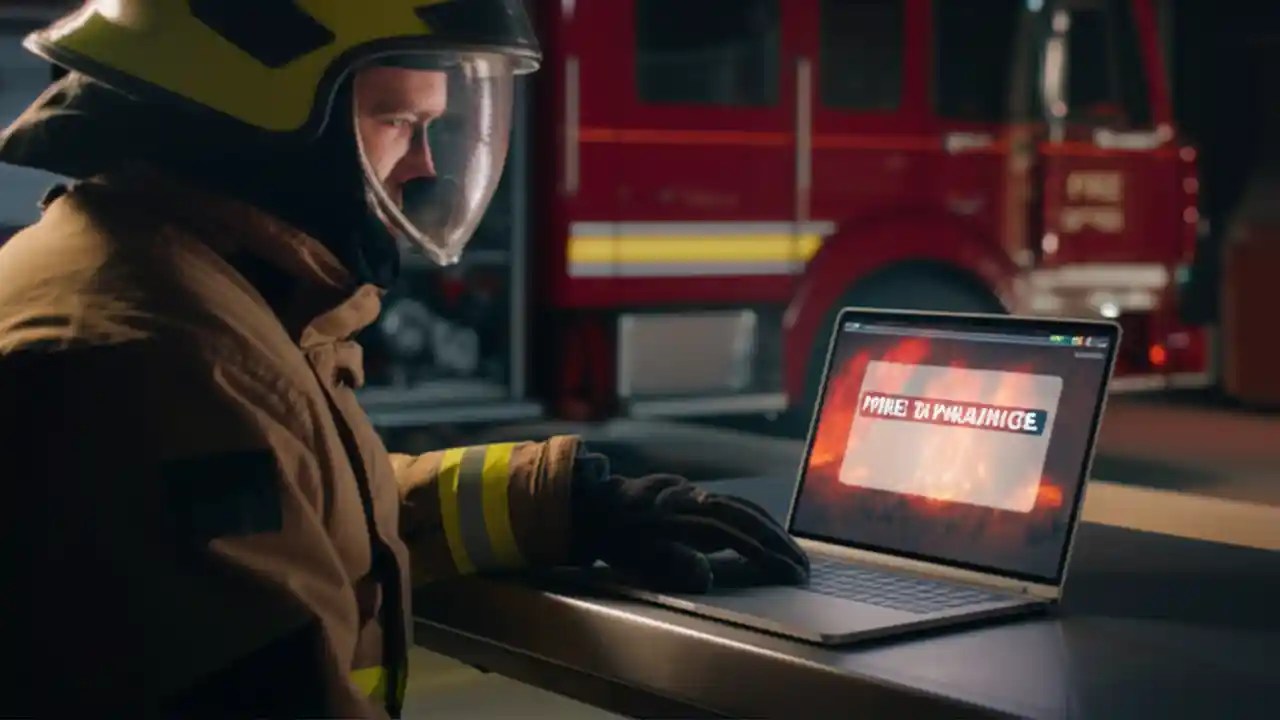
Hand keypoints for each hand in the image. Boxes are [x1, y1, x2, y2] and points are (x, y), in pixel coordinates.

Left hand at [572, 470, 810, 593]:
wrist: (595, 504)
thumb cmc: (615, 537)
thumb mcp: (635, 556)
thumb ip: (670, 564)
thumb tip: (707, 575)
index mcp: (688, 516)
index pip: (740, 536)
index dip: (768, 555)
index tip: (793, 573)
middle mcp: (699, 501)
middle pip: (750, 518)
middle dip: (780, 543)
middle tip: (805, 568)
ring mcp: (699, 498)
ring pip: (745, 510)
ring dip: (773, 531)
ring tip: (793, 554)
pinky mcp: (698, 500)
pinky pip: (735, 507)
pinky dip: (757, 521)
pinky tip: (767, 536)